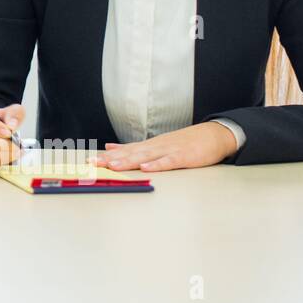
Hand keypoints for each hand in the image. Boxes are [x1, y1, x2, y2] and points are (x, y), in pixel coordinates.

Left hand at [93, 122, 238, 172]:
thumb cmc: (184, 142)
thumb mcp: (156, 144)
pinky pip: (169, 161)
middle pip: (130, 153)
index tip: (89, 161)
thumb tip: (110, 147)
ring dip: (129, 161)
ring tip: (113, 166)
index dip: (106, 156)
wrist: (213, 135)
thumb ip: (133, 148)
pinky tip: (146, 167)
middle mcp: (155, 146)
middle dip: (110, 159)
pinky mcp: (184, 156)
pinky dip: (157, 164)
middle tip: (93, 164)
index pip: (124, 151)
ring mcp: (169, 150)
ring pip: (146, 156)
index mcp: (149, 146)